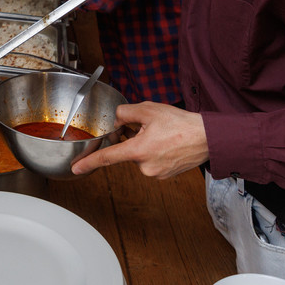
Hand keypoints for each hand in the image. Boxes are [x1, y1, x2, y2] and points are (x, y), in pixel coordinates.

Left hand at [70, 103, 208, 179]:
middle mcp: (145, 166)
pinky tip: (167, 143)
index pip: (107, 158)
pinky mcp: (164, 175)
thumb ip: (125, 113)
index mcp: (138, 151)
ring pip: (140, 156)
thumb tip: (117, 120)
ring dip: (145, 145)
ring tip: (163, 134)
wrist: (208, 138)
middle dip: (133, 138)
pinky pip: (151, 162)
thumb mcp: (149, 109)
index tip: (76, 169)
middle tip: (150, 127)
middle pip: (127, 151)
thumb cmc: (181, 124)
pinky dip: (155, 152)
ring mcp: (155, 173)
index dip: (89, 163)